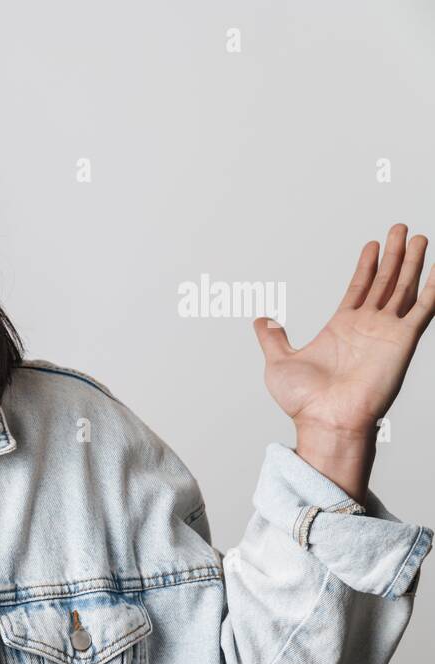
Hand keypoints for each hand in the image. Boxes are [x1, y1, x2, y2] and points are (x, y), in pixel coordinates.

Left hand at [253, 224, 433, 502]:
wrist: (325, 419)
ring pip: (403, 288)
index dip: (366, 266)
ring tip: (418, 237)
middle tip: (399, 229)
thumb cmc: (304, 401)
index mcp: (341, 329)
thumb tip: (260, 320)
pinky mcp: (401, 341)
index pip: (358, 288)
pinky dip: (431, 289)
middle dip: (393, 255)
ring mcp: (385, 332)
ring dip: (412, 263)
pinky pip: (422, 310)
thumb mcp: (278, 361)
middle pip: (384, 281)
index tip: (372, 245)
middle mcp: (366, 327)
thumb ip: (273, 337)